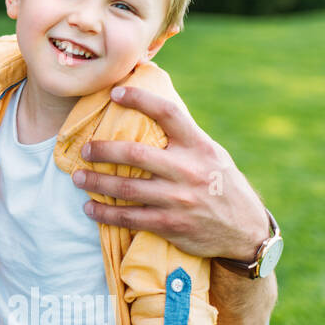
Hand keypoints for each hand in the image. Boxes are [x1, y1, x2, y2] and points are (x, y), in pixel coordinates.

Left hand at [72, 85, 267, 259]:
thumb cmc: (221, 185)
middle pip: (135, 154)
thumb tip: (150, 108)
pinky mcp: (170, 224)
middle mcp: (188, 170)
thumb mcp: (211, 154)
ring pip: (125, 188)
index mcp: (199, 146)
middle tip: (84, 150)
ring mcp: (178, 199)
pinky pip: (129, 218)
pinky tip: (90, 208)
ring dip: (95, 183)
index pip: (168, 114)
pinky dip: (105, 213)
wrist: (246, 231)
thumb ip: (184, 137)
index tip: (115, 92)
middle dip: (103, 150)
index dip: (140, 99)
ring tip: (77, 178)